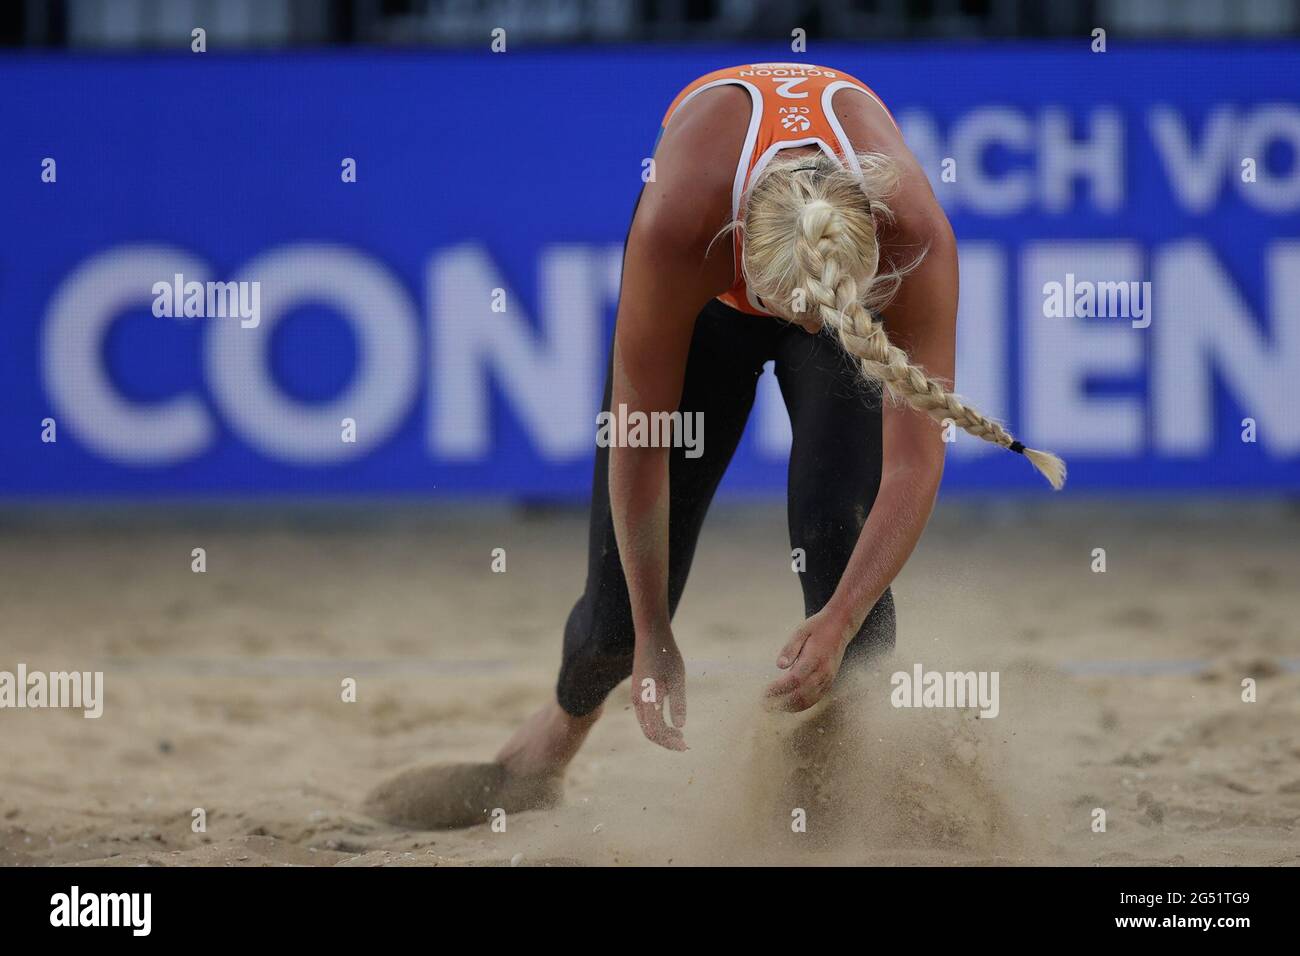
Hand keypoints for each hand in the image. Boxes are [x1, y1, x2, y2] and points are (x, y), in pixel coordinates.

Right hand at [631, 628, 686, 750]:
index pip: (656, 731)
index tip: (685, 745)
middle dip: (666, 741)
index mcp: (647, 699)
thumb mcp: (677, 679)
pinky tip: (669, 721)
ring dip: (661, 733)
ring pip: (646, 725)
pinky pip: (645, 716)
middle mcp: (638, 700)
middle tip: (684, 744)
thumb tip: (680, 726)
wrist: (651, 635)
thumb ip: (678, 703)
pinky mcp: (638, 691)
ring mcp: (636, 696)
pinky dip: (656, 724)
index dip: (670, 742)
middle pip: (649, 732)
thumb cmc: (667, 655)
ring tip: (679, 735)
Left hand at [765, 609, 853, 711]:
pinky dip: (800, 706)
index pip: (794, 680)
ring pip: (808, 700)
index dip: (778, 689)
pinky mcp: (829, 683)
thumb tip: (779, 665)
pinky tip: (787, 705)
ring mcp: (827, 679)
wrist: (840, 627)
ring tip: (773, 706)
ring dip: (790, 707)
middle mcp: (823, 672)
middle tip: (764, 704)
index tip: (764, 692)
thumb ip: (790, 648)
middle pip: (800, 694)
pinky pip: (815, 699)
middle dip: (781, 702)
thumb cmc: (817, 628)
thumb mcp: (800, 631)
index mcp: (814, 658)